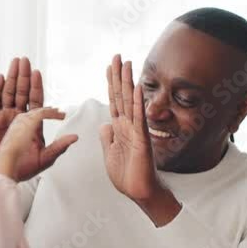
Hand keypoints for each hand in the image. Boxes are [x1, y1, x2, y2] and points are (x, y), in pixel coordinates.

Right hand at [0, 57, 67, 180]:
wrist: (5, 177)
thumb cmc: (24, 170)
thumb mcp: (45, 159)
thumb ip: (59, 147)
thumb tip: (75, 138)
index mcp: (31, 126)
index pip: (35, 101)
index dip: (36, 87)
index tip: (37, 73)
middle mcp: (18, 120)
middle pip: (20, 93)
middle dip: (22, 76)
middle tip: (25, 60)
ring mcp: (5, 120)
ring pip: (8, 93)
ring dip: (11, 77)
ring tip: (15, 62)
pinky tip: (1, 76)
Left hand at [101, 54, 181, 224]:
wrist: (139, 192)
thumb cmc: (127, 175)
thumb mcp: (110, 154)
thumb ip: (107, 138)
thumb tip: (104, 125)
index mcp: (119, 129)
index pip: (114, 101)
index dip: (111, 84)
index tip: (109, 67)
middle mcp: (128, 126)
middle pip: (121, 96)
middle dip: (118, 76)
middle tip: (117, 55)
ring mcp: (136, 131)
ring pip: (130, 102)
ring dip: (128, 82)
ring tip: (127, 63)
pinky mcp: (142, 140)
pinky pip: (139, 119)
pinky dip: (137, 103)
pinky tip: (137, 88)